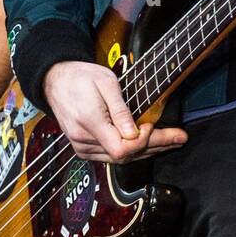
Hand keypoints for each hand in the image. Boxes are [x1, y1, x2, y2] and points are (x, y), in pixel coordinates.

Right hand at [44, 61, 187, 163]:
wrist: (56, 80)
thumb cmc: (80, 77)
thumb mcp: (105, 82)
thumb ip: (120, 110)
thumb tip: (134, 133)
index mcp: (89, 122)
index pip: (121, 148)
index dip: (142, 142)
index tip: (152, 125)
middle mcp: (83, 140)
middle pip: (124, 155)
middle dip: (156, 147)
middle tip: (179, 137)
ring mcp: (81, 146)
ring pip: (119, 159)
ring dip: (146, 151)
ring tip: (169, 141)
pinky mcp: (83, 148)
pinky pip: (110, 156)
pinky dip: (131, 151)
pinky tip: (147, 145)